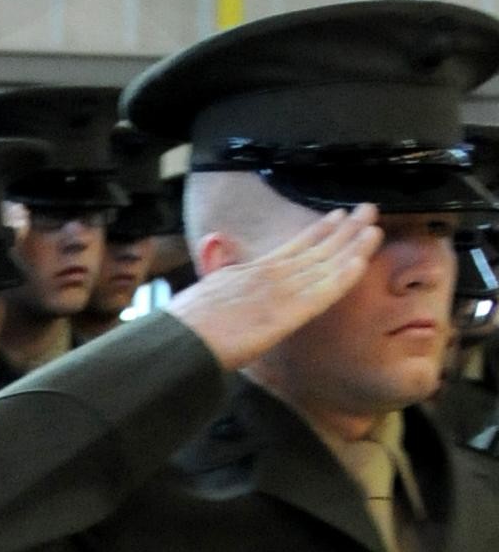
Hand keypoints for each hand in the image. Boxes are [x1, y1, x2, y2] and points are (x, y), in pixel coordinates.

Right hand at [170, 204, 380, 369]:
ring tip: (374, 226)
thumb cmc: (183, 325)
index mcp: (251, 271)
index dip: (319, 230)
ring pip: (326, 264)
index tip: (338, 215)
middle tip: (368, 209)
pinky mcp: (286, 313)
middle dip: (345, 228)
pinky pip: (322, 292)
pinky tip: (362, 260)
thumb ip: (216, 263)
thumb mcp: (202, 286)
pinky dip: (343, 275)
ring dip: (353, 245)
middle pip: (316, 248)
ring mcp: (279, 292)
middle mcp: (269, 275)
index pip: (294, 246)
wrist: (177, 342)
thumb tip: (213, 238)